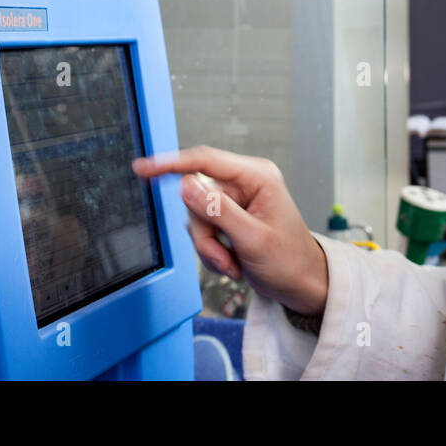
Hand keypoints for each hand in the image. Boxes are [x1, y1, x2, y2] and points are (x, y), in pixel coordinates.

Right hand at [133, 145, 328, 315]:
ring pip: (195, 217)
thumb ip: (218, 211)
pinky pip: (202, 230)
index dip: (171, 163)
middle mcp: (244, 182)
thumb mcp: (253, 239)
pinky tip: (232, 262)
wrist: (302, 285)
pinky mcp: (228, 217)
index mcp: (256, 176)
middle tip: (224, 257)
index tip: (143, 168)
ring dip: (209, 247)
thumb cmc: (290, 261)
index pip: (205, 160)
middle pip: (196, 197)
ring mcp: (234, 201)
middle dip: (205, 234)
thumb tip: (185, 184)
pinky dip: (212, 252)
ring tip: (233, 263)